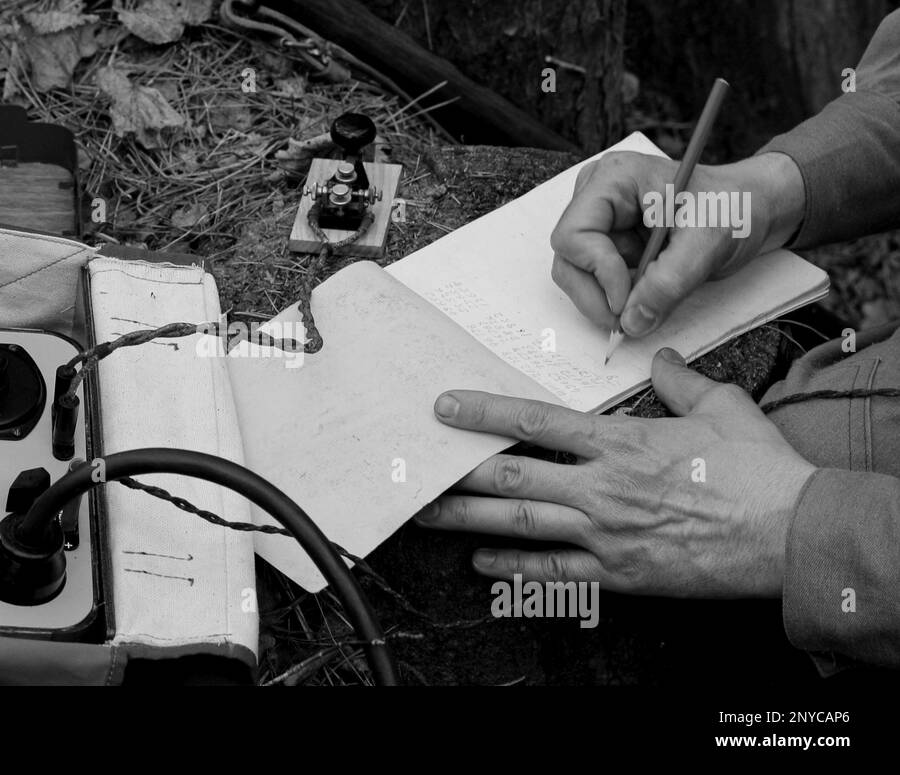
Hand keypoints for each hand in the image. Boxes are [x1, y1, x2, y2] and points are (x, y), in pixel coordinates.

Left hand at [416, 348, 815, 597]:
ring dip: (468, 519)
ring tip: (428, 514)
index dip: (484, 413)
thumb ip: (681, 381)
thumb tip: (660, 358)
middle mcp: (603, 486)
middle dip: (459, 471)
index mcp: (621, 442)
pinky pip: (554, 572)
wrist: (794, 533)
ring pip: (521, 524)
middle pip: (513, 477)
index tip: (446, 407)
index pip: (536, 421)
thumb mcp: (722, 407)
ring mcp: (607, 532)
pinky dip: (513, 567)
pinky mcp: (619, 572)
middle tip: (417, 467)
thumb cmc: (760, 470)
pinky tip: (482, 560)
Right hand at [550, 151, 804, 335]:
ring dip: (606, 300)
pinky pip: (595, 282)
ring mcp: (600, 222)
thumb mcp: (707, 243)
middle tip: (627, 322)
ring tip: (644, 305)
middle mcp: (597, 197)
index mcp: (614, 179)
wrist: (751, 208)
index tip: (627, 300)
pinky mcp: (609, 244)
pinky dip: (616, 299)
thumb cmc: (733, 207)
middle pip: (568, 259)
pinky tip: (646, 295)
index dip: (597, 272)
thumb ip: (668, 283)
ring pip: (576, 275)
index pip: (573, 235)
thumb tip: (631, 322)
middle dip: (595, 294)